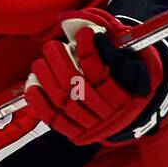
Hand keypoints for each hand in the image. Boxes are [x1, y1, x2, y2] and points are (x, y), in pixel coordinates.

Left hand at [24, 7, 165, 145]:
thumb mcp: (134, 70)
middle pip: (74, 83)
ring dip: (45, 76)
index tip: (83, 33)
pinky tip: (32, 85)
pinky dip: (39, 101)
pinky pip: (52, 119)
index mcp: (123, 96)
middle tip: (52, 46)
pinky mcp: (75, 134)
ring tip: (40, 62)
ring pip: (61, 99)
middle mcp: (106, 113)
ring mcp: (90, 126)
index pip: (98, 70)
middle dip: (58, 60)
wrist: (131, 121)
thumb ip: (116, 55)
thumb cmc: (129, 89)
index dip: (86, 49)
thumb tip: (93, 37)